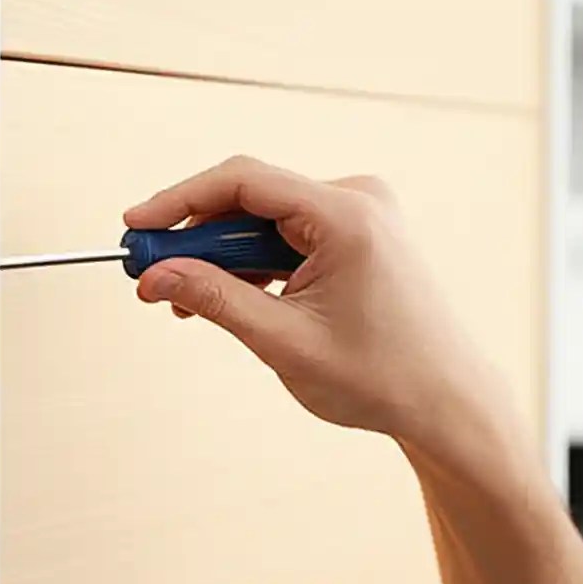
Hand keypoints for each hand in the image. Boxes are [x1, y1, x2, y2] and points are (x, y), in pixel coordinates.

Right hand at [127, 156, 499, 444]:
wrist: (447, 402)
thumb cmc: (382, 378)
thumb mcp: (284, 342)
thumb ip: (214, 300)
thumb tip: (155, 277)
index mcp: (347, 217)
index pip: (243, 182)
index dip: (179, 200)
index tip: (135, 226)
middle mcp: (357, 200)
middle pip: (250, 199)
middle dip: (194, 238)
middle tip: (148, 274)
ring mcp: (360, 215)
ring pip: (264, 219)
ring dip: (222, 256)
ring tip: (186, 303)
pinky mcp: (357, 234)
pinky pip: (287, 233)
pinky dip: (251, 263)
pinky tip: (226, 298)